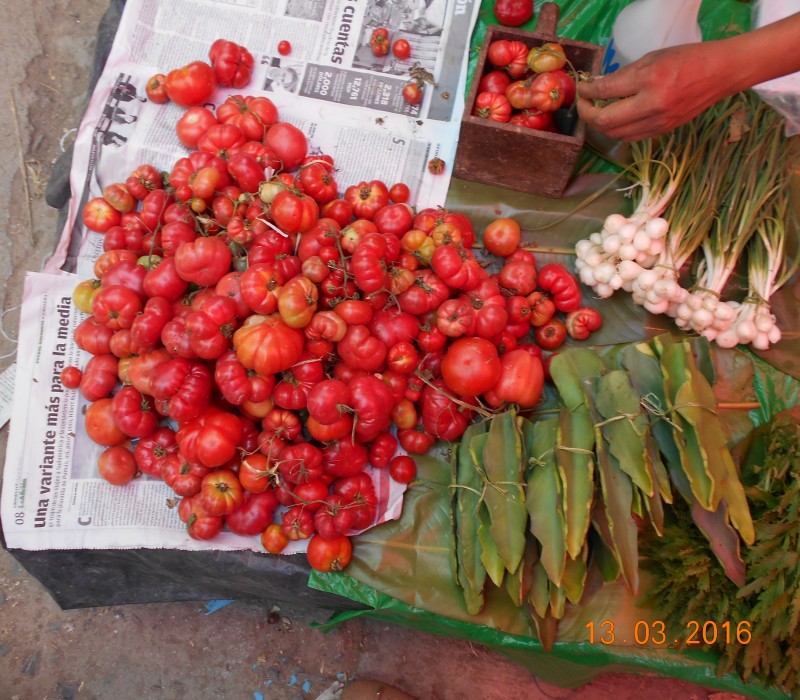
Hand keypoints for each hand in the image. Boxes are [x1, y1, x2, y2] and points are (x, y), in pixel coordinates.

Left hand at [576, 42, 730, 140]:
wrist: (720, 73)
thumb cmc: (687, 59)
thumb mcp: (652, 58)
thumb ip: (624, 75)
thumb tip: (599, 86)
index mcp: (650, 80)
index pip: (607, 91)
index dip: (588, 92)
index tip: (582, 89)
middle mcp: (652, 105)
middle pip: (606, 121)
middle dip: (587, 114)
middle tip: (583, 104)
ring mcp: (658, 122)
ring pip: (616, 134)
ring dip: (601, 125)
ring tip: (596, 112)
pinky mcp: (663, 131)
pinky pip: (631, 137)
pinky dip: (617, 130)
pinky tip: (615, 119)